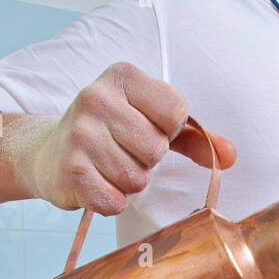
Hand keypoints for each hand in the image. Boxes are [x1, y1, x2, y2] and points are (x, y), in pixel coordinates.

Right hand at [9, 61, 236, 214]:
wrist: (46, 153)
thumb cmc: (110, 135)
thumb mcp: (150, 123)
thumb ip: (194, 138)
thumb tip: (232, 156)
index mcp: (123, 76)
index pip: (176, 112)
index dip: (167, 132)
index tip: (143, 129)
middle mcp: (97, 97)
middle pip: (157, 149)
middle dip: (146, 161)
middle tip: (120, 152)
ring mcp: (80, 134)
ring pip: (138, 179)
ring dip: (127, 182)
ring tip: (106, 167)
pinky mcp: (70, 170)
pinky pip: (115, 202)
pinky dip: (111, 202)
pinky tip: (95, 184)